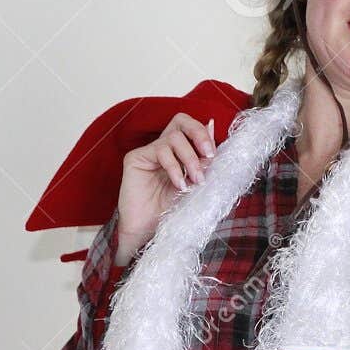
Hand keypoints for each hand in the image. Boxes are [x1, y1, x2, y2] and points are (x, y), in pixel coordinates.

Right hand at [115, 113, 215, 265]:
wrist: (149, 229)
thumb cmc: (172, 207)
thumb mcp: (196, 180)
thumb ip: (204, 158)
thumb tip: (213, 126)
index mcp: (179, 149)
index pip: (192, 127)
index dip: (205, 134)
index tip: (214, 154)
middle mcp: (163, 146)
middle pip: (181, 121)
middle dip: (199, 135)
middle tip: (209, 155)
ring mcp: (148, 151)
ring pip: (173, 138)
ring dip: (190, 159)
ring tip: (195, 180)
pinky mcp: (135, 158)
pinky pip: (159, 151)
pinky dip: (174, 167)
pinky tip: (179, 184)